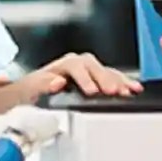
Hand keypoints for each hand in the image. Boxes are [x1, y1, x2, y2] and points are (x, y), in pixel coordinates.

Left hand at [17, 53, 143, 99]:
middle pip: (94, 67)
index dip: (85, 78)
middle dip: (106, 79)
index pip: (76, 66)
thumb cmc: (29, 92)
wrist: (27, 95)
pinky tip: (133, 88)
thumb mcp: (29, 88)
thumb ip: (42, 84)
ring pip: (105, 71)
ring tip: (129, 90)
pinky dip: (123, 83)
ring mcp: (86, 72)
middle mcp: (76, 64)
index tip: (92, 90)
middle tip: (114, 91)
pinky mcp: (94, 80)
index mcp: (61, 64)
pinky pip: (111, 78)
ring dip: (118, 81)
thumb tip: (57, 82)